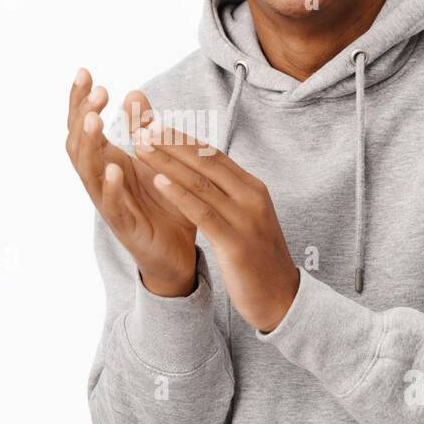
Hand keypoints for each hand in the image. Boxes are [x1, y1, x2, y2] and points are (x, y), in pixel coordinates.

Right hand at [65, 68, 198, 296]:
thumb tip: (133, 92)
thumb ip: (143, 129)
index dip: (80, 100)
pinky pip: (112, 206)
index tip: (84, 71)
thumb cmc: (163, 204)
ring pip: (88, 172)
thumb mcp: (156, 159)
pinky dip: (110, 188)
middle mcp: (102, 179)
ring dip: (89, 145)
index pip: (84, 126)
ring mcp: (109, 203)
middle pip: (78, 144)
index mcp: (108, 161)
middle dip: (82, 116)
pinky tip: (114, 169)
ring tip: (94, 120)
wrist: (178, 253)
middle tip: (94, 91)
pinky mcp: (124, 227)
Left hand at [131, 115, 300, 331]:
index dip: (183, 139)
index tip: (156, 124)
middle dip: (171, 142)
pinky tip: (158, 182)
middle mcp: (251, 197)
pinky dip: (179, 195)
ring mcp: (245, 219)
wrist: (282, 299)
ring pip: (200, 183)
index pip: (214, 155)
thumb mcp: (247, 218)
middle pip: (206, 161)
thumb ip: (228, 195)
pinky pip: (203, 213)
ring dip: (167, 162)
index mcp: (253, 189)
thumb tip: (202, 174)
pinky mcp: (236, 244)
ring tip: (141, 146)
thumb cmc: (258, 259)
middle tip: (141, 125)